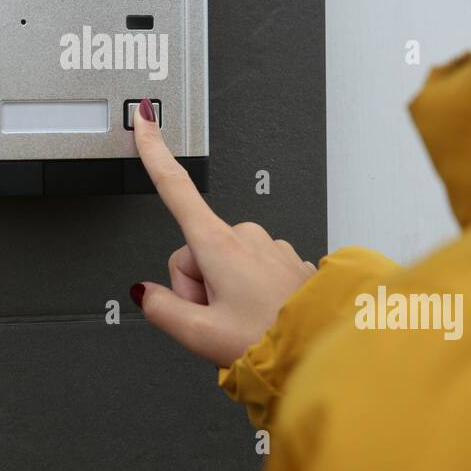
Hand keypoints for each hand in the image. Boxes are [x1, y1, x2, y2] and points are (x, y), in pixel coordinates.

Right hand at [129, 99, 316, 366]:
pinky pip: (251, 270)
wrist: (325, 350)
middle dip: (196, 286)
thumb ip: (162, 310)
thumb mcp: (200, 334)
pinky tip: (262, 316)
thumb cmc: (271, 340)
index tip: (145, 120)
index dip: (154, 152)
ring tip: (244, 323)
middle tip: (215, 319)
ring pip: (222, 263)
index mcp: (219, 245)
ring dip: (224, 292)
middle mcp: (245, 236)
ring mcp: (269, 247)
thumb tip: (146, 294)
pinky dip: (249, 294)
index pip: (175, 187)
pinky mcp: (287, 260)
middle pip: (194, 251)